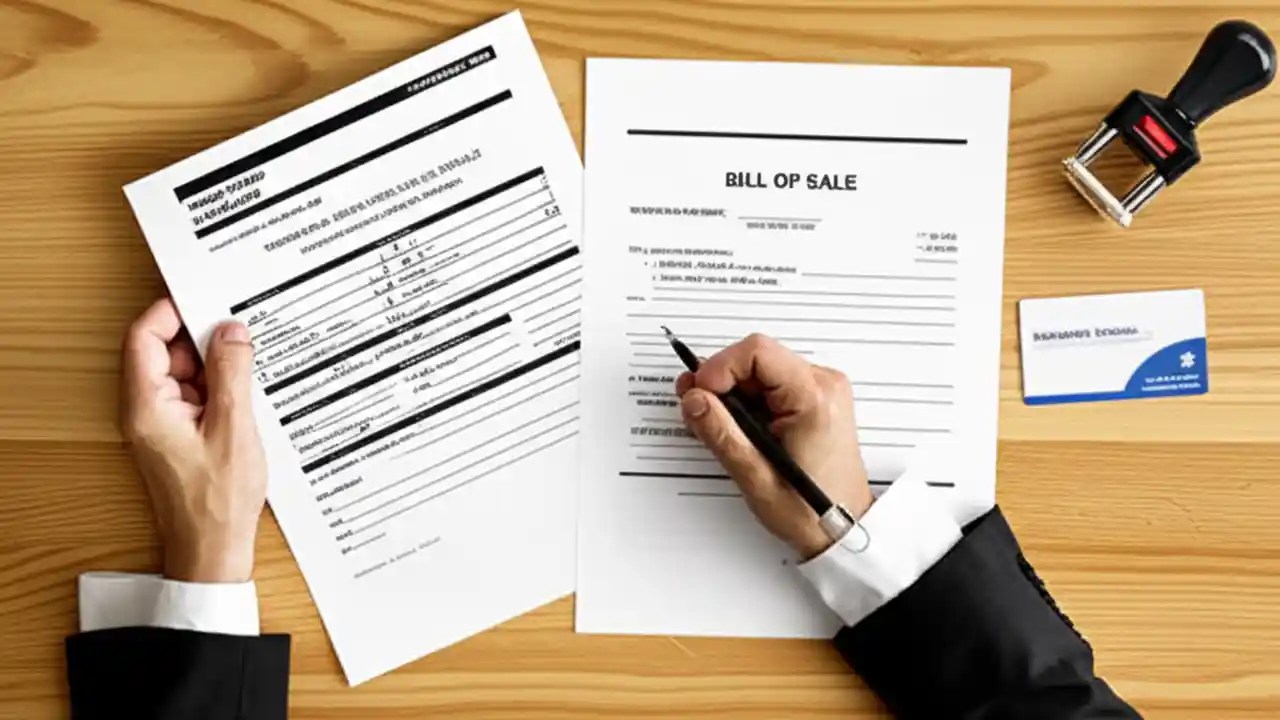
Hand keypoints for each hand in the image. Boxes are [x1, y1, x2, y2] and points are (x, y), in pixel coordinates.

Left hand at [119, 298, 267, 582]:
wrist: (213, 550)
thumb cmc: (217, 501)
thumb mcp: (234, 428)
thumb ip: (232, 373)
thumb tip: (232, 331)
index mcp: (147, 406)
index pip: (144, 338)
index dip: (172, 312)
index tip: (206, 300)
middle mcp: (146, 411)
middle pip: (165, 352)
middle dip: (203, 341)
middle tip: (242, 337)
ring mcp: (161, 423)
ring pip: (184, 374)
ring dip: (216, 368)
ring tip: (250, 374)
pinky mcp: (178, 435)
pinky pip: (195, 396)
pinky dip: (220, 390)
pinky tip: (247, 398)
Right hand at [676, 333, 871, 558]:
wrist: (843, 529)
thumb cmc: (812, 511)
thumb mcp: (756, 476)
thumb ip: (721, 433)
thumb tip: (695, 400)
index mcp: (814, 399)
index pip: (757, 352)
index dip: (719, 367)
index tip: (700, 393)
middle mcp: (824, 385)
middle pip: (757, 358)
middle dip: (721, 381)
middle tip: (699, 408)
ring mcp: (822, 390)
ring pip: (761, 369)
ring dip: (733, 393)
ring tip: (718, 424)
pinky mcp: (815, 398)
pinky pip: (772, 383)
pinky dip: (748, 399)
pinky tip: (740, 426)